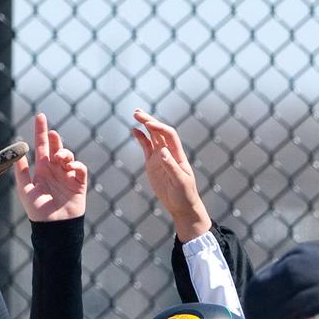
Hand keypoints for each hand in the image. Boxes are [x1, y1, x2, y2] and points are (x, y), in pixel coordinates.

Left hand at [13, 113, 87, 223]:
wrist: (53, 226)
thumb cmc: (37, 210)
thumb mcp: (25, 189)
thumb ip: (21, 171)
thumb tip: (17, 152)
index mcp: (42, 169)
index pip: (42, 145)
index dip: (41, 131)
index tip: (40, 116)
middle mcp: (55, 170)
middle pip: (57, 148)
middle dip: (56, 140)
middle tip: (53, 134)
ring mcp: (67, 176)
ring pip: (69, 156)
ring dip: (65, 153)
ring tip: (60, 158)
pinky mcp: (79, 184)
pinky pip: (80, 170)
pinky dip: (77, 166)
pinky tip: (71, 167)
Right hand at [130, 109, 211, 240]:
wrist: (181, 205)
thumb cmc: (184, 194)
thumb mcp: (180, 181)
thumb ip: (171, 166)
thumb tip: (162, 151)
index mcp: (177, 154)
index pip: (169, 135)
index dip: (159, 127)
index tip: (148, 124)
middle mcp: (169, 152)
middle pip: (159, 131)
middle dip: (149, 120)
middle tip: (137, 112)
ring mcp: (160, 156)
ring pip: (152, 136)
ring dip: (145, 125)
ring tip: (135, 114)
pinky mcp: (152, 163)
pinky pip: (146, 147)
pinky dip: (140, 138)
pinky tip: (134, 130)